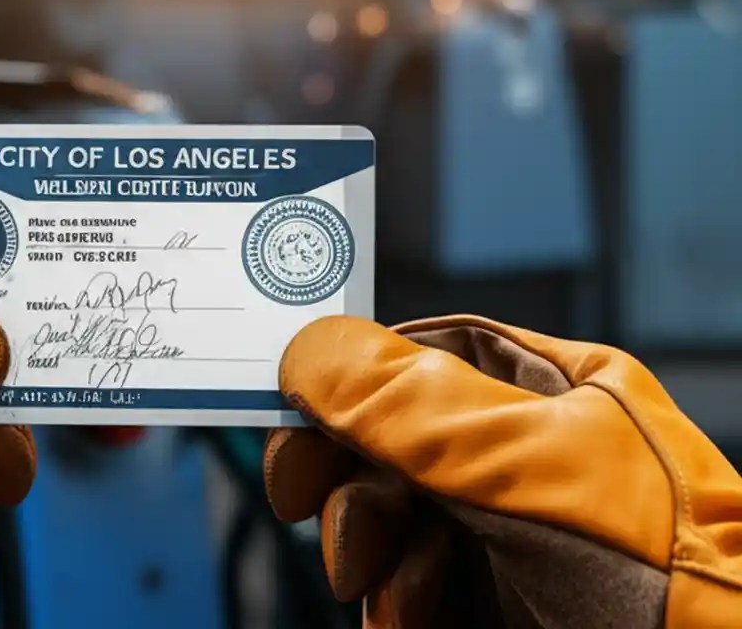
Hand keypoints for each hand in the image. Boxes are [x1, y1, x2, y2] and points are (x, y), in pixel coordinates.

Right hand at [265, 315, 741, 627]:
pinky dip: (392, 605)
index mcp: (550, 393)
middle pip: (385, 441)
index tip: (288, 415)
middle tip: (308, 510)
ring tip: (391, 595)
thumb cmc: (661, 577)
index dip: (345, 383)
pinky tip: (409, 622)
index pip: (417, 357)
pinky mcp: (488, 602)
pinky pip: (404, 585)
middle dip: (345, 481)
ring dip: (368, 554)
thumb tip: (309, 347)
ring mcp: (504, 534)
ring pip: (385, 519)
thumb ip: (411, 405)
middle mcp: (521, 456)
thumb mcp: (529, 471)